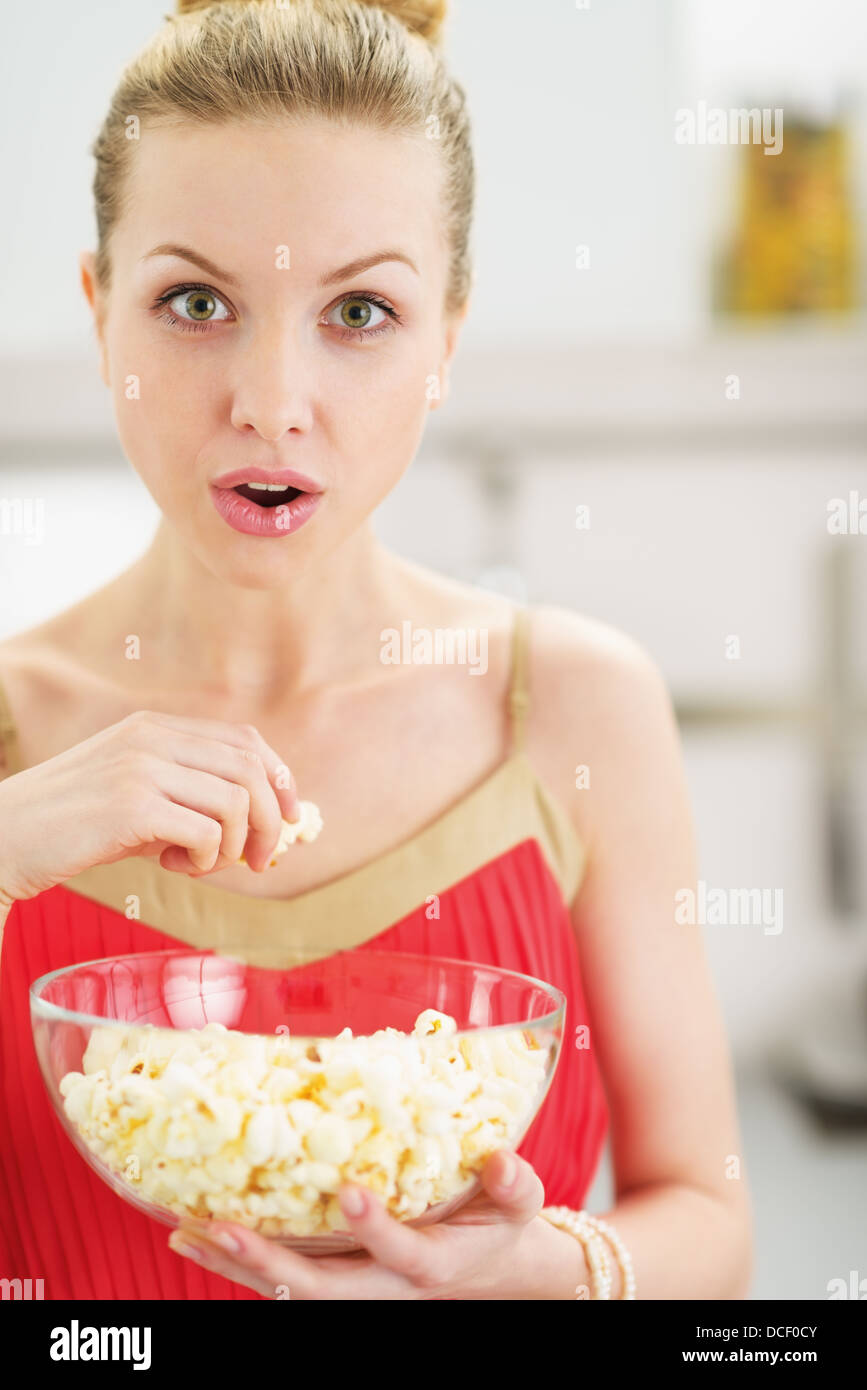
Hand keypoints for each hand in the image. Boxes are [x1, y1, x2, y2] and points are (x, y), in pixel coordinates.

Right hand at [0, 709, 300, 903]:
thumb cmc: (72, 828)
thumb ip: (190, 800)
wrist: (4, 839)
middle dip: (271, 820)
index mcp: (155, 728)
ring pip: (235, 802)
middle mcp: (152, 738)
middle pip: (250, 769)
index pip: (246, 740)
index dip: (279, 779)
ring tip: (199, 864)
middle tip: (259, 860)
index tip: (290, 818)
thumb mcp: (136, 798)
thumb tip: (264, 829)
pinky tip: (171, 867)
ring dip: (234, 845)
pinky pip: (206, 832)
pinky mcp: (131, 805)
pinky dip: (204, 859)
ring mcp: (141, 768)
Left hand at [167, 1149, 563, 1299]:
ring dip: (236, 1263)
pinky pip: (279, 1277)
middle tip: (221, 1227)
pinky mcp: (333, 1277)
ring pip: (288, 1289)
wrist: (491, 1273)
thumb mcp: (519, 1205)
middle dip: (269, 1262)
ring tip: (185, 1229)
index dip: (376, 1228)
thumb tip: (500, 1158)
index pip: (403, 1254)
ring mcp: (354, 1287)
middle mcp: (384, 1286)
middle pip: (321, 1290)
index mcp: (433, 1263)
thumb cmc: (500, 1226)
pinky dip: (237, 1259)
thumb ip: (514, 1184)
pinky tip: (196, 1231)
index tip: (351, 1191)